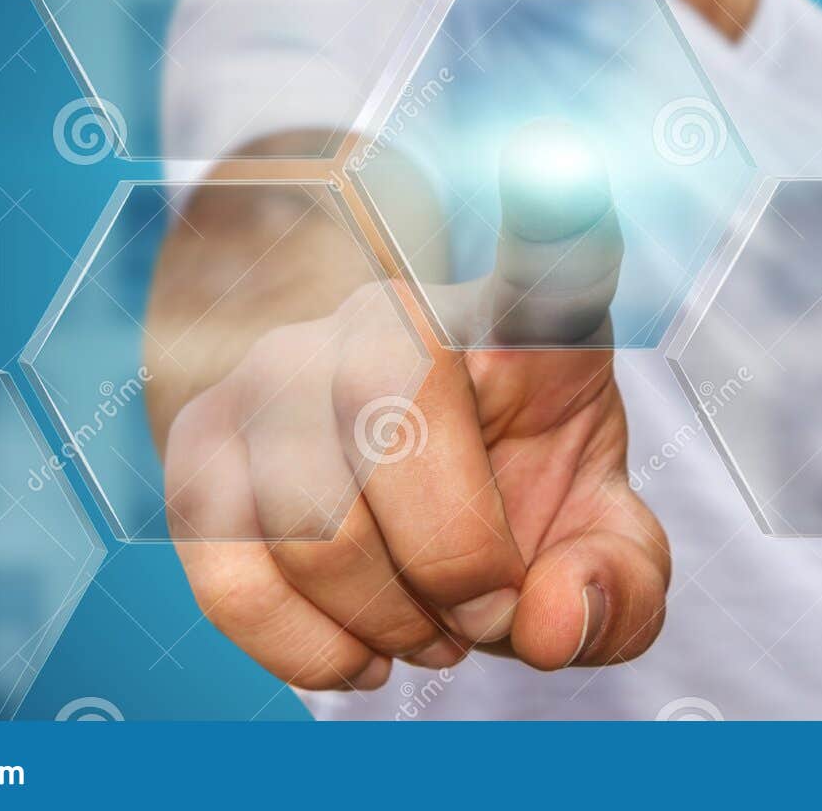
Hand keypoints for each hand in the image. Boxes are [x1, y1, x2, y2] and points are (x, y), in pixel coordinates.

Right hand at [163, 137, 670, 689]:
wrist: (400, 504)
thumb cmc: (512, 497)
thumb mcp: (599, 535)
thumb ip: (617, 580)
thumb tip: (547, 620)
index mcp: (518, 323)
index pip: (546, 250)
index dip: (552, 208)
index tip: (561, 163)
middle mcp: (389, 314)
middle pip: (397, 415)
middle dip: (458, 565)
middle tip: (489, 616)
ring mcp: (280, 365)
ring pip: (311, 517)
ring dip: (387, 622)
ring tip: (431, 636)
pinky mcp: (204, 442)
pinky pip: (229, 569)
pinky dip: (306, 649)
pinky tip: (360, 658)